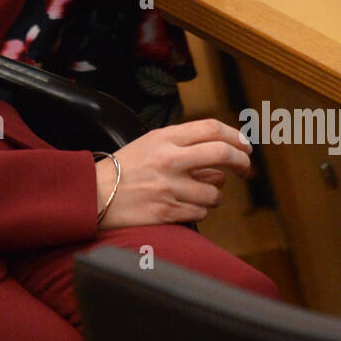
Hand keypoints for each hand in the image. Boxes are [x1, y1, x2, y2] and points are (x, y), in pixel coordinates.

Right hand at [95, 118, 252, 228]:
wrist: (94, 194)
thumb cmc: (124, 168)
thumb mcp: (150, 143)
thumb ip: (183, 142)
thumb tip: (222, 150)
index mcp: (165, 138)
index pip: (212, 129)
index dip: (236, 136)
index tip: (245, 146)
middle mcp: (169, 160)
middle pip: (222, 154)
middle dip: (241, 162)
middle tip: (245, 168)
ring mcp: (169, 187)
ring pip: (215, 191)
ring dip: (213, 194)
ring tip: (197, 192)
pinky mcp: (168, 211)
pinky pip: (201, 212)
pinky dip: (198, 210)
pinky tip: (183, 205)